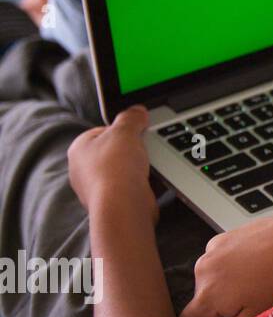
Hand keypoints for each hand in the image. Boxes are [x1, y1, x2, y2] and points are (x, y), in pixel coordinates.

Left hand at [68, 105, 155, 224]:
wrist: (123, 206)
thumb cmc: (117, 167)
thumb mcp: (125, 131)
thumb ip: (131, 117)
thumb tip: (137, 110)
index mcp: (79, 148)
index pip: (103, 131)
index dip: (124, 129)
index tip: (140, 131)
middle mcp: (83, 169)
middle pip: (115, 151)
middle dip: (133, 150)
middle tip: (146, 148)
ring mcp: (97, 188)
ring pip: (123, 170)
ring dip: (139, 168)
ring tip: (149, 166)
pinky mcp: (113, 203)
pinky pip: (130, 187)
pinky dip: (141, 184)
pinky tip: (150, 182)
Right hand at [178, 198, 272, 316]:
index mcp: (206, 294)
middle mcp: (203, 268)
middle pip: (201, 301)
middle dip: (222, 308)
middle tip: (254, 303)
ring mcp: (214, 248)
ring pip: (213, 280)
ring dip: (230, 286)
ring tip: (262, 282)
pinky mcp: (227, 235)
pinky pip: (224, 260)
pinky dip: (237, 266)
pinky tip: (263, 265)